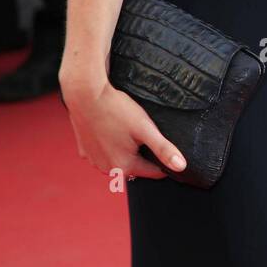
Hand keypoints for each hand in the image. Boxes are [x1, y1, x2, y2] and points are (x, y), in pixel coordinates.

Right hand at [60, 76, 186, 179]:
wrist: (85, 94)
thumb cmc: (117, 110)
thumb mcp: (145, 128)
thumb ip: (163, 149)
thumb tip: (182, 167)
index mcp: (124, 168)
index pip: (155, 172)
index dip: (164, 159)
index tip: (164, 144)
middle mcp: (107, 170)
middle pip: (136, 166)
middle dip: (144, 153)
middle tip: (144, 131)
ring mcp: (94, 161)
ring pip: (119, 159)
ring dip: (126, 149)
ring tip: (128, 129)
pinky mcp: (85, 151)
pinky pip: (104, 151)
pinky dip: (110, 144)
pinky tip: (112, 128)